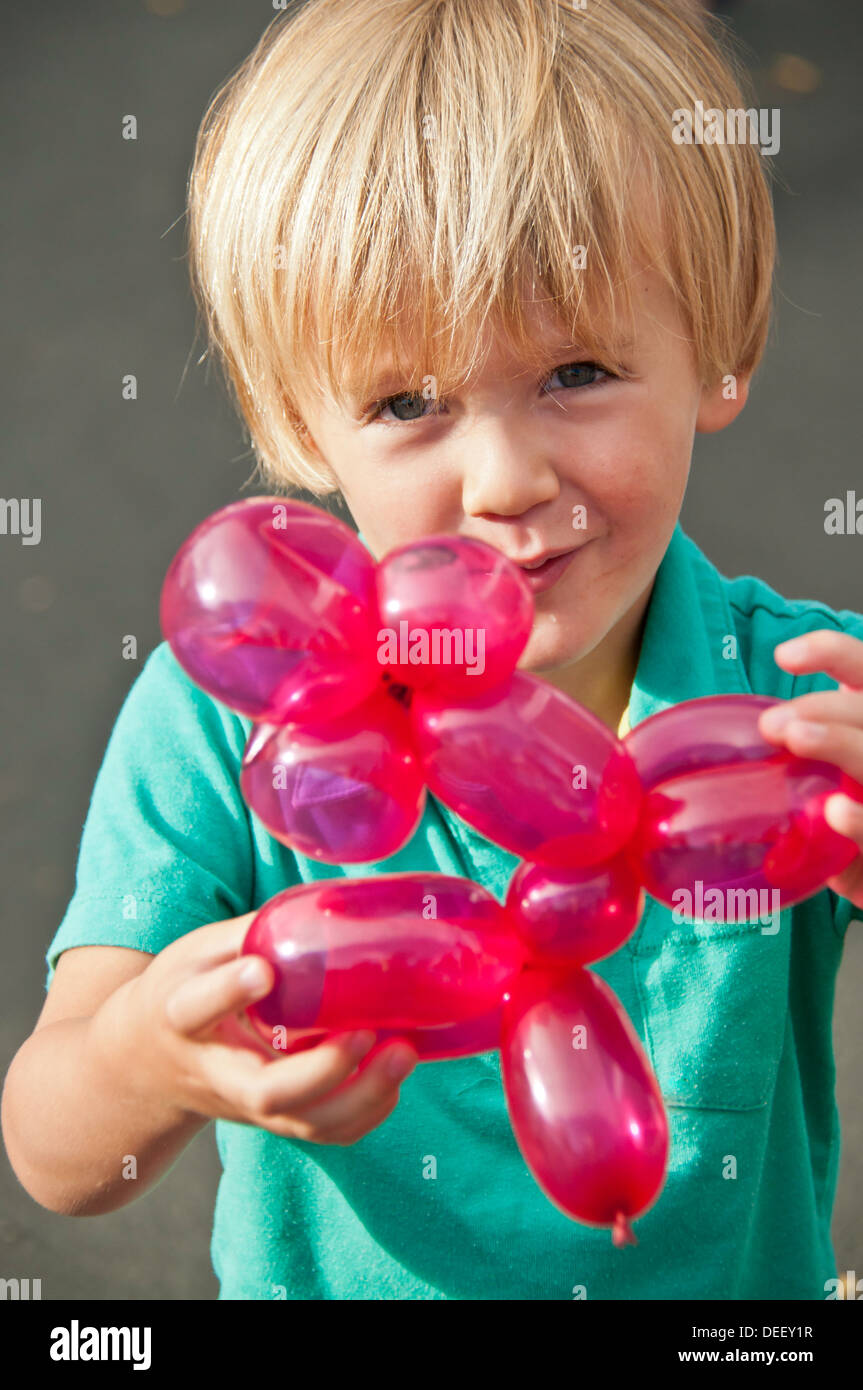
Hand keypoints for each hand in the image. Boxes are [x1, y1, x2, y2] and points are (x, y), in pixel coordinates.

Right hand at [88, 912, 417, 1145]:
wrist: (144, 1069)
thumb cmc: (181, 992)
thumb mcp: (195, 953)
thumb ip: (248, 933)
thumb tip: (321, 903)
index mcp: (181, 1017)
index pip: (197, 1007)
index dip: (229, 991)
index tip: (262, 969)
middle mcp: (216, 1072)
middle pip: (267, 1092)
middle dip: (323, 1069)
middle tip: (365, 1031)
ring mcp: (247, 1105)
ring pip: (304, 1123)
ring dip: (361, 1096)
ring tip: (403, 1053)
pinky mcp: (274, 1120)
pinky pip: (323, 1133)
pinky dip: (367, 1112)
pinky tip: (395, 1076)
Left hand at [758, 629, 862, 906]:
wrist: (861, 873)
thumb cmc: (825, 820)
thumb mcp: (804, 779)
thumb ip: (774, 759)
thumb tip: (679, 755)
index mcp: (861, 724)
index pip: (861, 670)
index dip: (830, 653)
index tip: (783, 657)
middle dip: (822, 708)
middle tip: (773, 723)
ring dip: (839, 741)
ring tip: (798, 739)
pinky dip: (859, 819)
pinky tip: (835, 812)